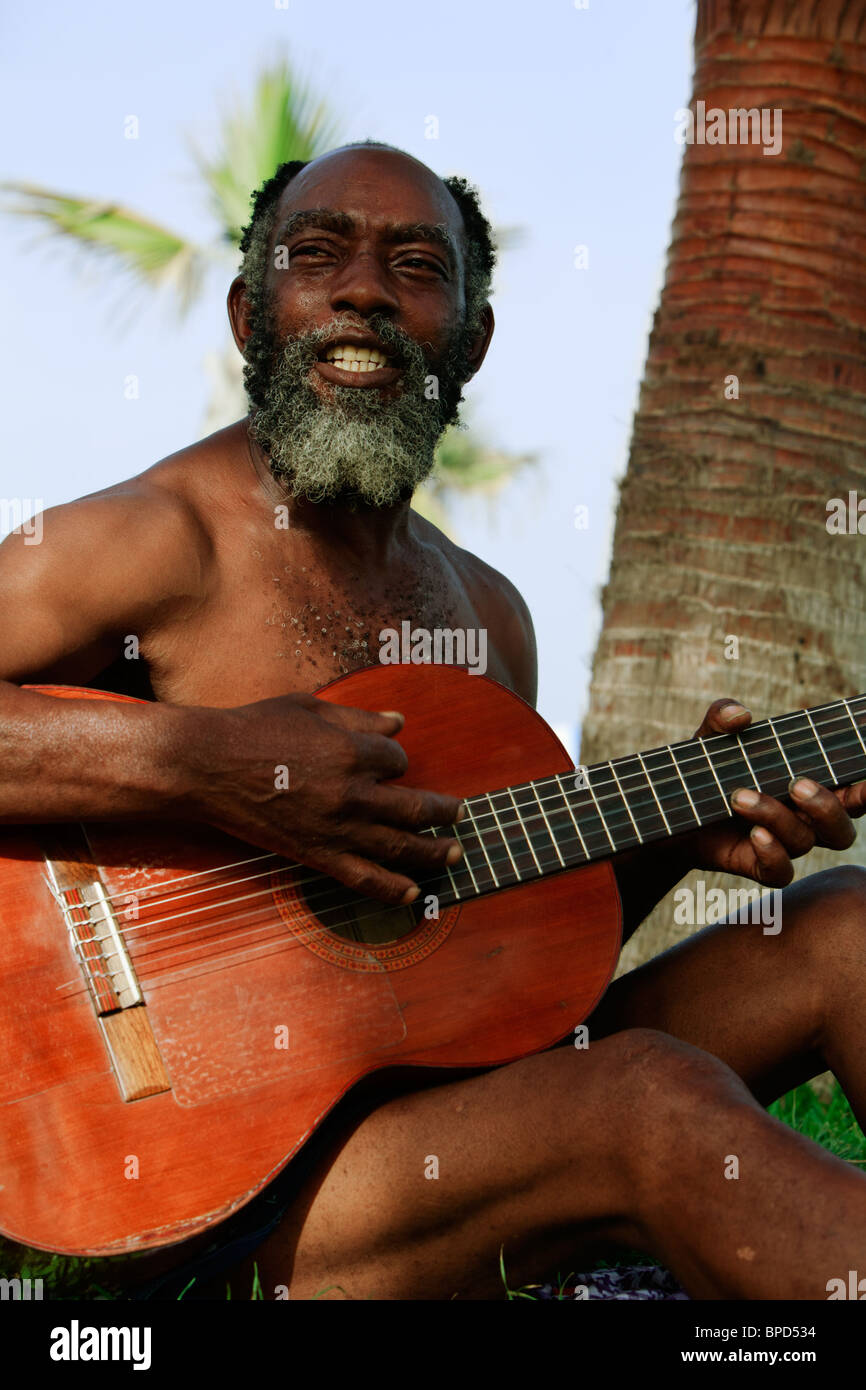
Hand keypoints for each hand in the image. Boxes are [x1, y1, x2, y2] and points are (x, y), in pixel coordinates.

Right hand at [180, 693, 463, 904]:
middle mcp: (352, 792)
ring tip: (455, 854)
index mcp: (352, 751)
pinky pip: (362, 878)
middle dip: (444, 812)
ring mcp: (336, 828)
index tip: (390, 764)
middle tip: (461, 814)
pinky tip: (412, 892)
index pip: (398, 762)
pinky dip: (391, 888)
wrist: (207, 765)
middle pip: (415, 807)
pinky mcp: (315, 854)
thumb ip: (359, 717)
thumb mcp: (311, 708)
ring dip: (434, 852)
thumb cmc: (255, 727)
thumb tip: (399, 721)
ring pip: (399, 846)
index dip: (397, 762)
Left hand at [681, 699, 865, 886]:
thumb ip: (722, 716)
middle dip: (827, 806)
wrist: (672, 806)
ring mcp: (784, 843)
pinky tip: (753, 834)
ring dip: (775, 815)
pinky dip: (773, 853)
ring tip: (739, 797)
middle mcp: (805, 817)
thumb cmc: (707, 766)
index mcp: (812, 783)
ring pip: (805, 840)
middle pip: (842, 825)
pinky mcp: (759, 865)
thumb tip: (740, 714)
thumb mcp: (710, 735)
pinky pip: (781, 871)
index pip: (854, 788)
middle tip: (797, 783)